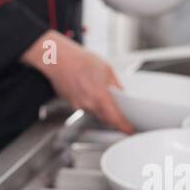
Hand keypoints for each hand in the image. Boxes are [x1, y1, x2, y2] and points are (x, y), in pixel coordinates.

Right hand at [19, 30, 133, 132]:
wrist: (58, 59)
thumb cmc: (80, 60)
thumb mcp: (106, 69)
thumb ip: (115, 85)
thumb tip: (122, 94)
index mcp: (100, 95)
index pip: (116, 118)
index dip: (125, 127)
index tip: (131, 130)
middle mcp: (89, 104)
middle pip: (107, 119)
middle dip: (115, 119)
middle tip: (124, 116)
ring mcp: (79, 105)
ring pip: (96, 113)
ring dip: (102, 109)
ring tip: (102, 94)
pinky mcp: (72, 104)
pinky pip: (86, 108)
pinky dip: (92, 103)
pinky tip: (90, 91)